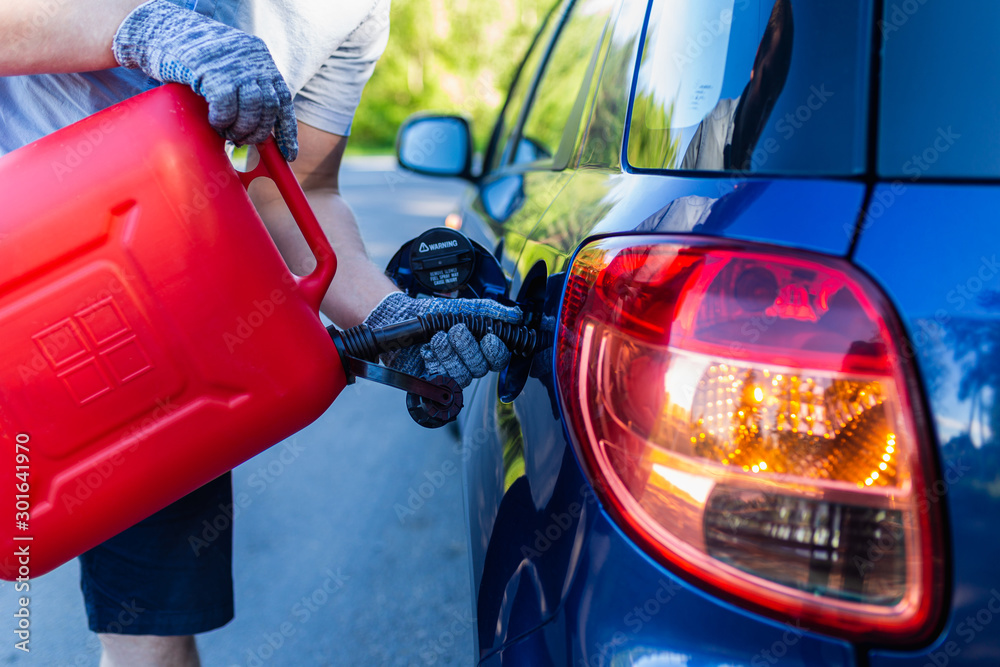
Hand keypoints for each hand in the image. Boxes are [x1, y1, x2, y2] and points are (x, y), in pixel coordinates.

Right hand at [113, 0, 297, 160]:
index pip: (282, 99)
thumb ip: (245, 90)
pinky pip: (226, 107)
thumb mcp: (228, 69)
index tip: (289, 154)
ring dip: (240, 129)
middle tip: (241, 141)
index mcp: (261, 59)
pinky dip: (222, 120)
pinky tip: (214, 121)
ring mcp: (235, 65)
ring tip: (227, 133)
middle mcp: (253, 60)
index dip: (287, 130)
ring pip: (252, 109)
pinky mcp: (213, 71)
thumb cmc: (194, 57)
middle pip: (270, 107)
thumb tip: (255, 133)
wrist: (161, 30)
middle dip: (257, 132)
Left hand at [363, 292, 521, 387]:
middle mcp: (469, 364)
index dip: (496, 351)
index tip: (488, 338)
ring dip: (449, 354)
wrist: (403, 319)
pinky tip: (427, 351)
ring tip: (436, 338)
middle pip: (480, 368)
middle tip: (454, 331)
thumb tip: (516, 316)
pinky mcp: (434, 381)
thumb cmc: (434, 314)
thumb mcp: (464, 308)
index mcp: (481, 348)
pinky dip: (434, 363)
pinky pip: (442, 380)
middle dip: (467, 348)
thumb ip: (490, 311)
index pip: (499, 359)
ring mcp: (452, 374)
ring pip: (462, 375)